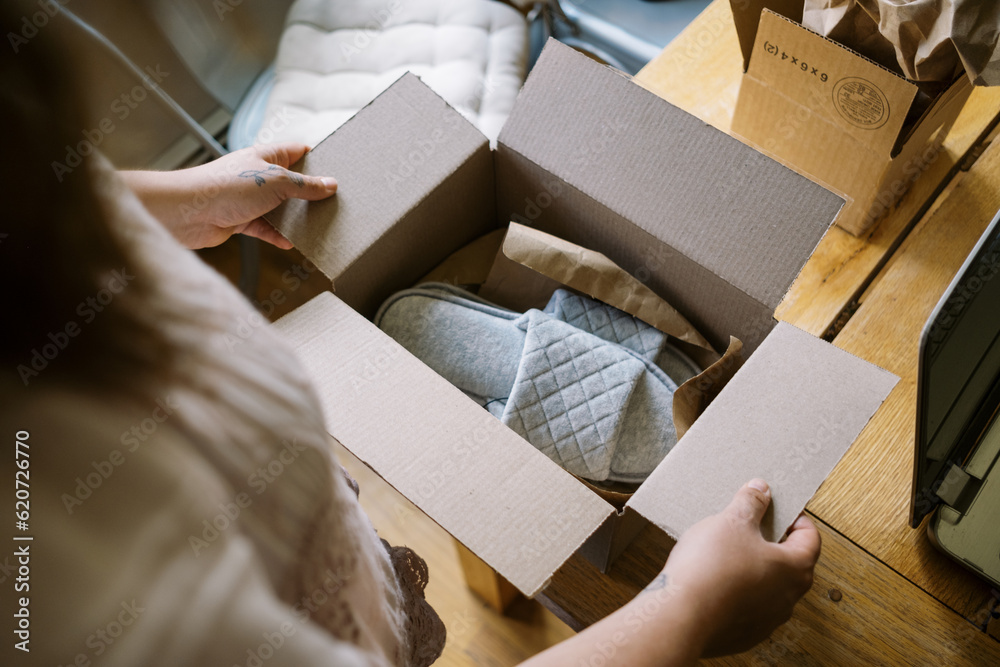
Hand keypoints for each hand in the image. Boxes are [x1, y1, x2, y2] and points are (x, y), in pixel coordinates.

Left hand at [121, 143, 336, 249]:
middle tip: (332, 202)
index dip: (316, 158)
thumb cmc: (226, 186)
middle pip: (291, 182)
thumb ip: (305, 185)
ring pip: (280, 208)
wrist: (188, 211)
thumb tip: (330, 185)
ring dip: (295, 218)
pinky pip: (266, 228)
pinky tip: (292, 243)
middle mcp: (257, 175)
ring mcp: (248, 198)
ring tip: (317, 225)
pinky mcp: (240, 220)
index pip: (297, 151)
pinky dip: (278, 235)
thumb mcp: (277, 181)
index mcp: (266, 156)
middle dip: (309, 193)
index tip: (336, 169)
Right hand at [663, 479, 820, 656]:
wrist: (681, 616)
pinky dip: (736, 592)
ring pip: (768, 588)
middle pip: (791, 565)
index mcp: (794, 569)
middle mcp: (787, 599)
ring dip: (754, 570)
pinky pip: (746, 607)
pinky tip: (714, 580)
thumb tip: (761, 490)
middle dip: (773, 544)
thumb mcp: (732, 522)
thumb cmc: (711, 569)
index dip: (798, 520)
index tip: (780, 511)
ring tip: (727, 554)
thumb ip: (751, 503)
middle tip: (751, 528)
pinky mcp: (743, 634)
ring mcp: (766, 621)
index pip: (811, 539)